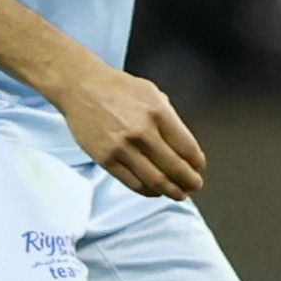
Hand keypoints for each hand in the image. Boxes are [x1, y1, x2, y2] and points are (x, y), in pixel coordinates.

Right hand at [50, 59, 206, 199]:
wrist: (81, 87)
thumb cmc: (116, 88)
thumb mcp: (151, 92)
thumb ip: (168, 117)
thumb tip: (183, 146)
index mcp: (157, 112)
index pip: (187, 147)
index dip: (196, 163)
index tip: (198, 167)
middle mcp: (142, 131)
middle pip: (175, 168)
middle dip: (189, 181)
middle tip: (195, 185)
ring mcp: (122, 148)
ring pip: (155, 181)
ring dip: (172, 191)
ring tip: (179, 193)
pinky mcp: (106, 159)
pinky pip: (133, 183)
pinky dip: (148, 191)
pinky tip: (155, 190)